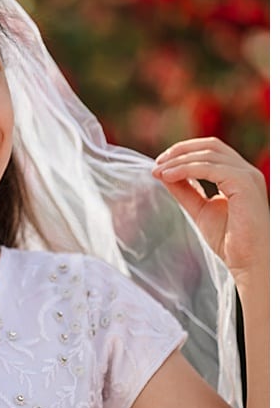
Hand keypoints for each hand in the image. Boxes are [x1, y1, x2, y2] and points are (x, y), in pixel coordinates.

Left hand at [154, 137, 268, 283]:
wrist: (250, 261)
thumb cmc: (231, 240)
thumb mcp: (200, 209)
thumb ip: (186, 190)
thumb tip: (164, 173)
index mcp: (239, 176)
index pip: (212, 150)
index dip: (184, 152)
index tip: (160, 164)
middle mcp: (246, 172)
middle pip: (211, 146)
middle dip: (180, 151)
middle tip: (157, 164)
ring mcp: (248, 176)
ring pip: (208, 155)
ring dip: (178, 161)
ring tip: (158, 172)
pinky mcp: (244, 184)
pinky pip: (210, 168)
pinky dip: (185, 169)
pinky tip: (168, 177)